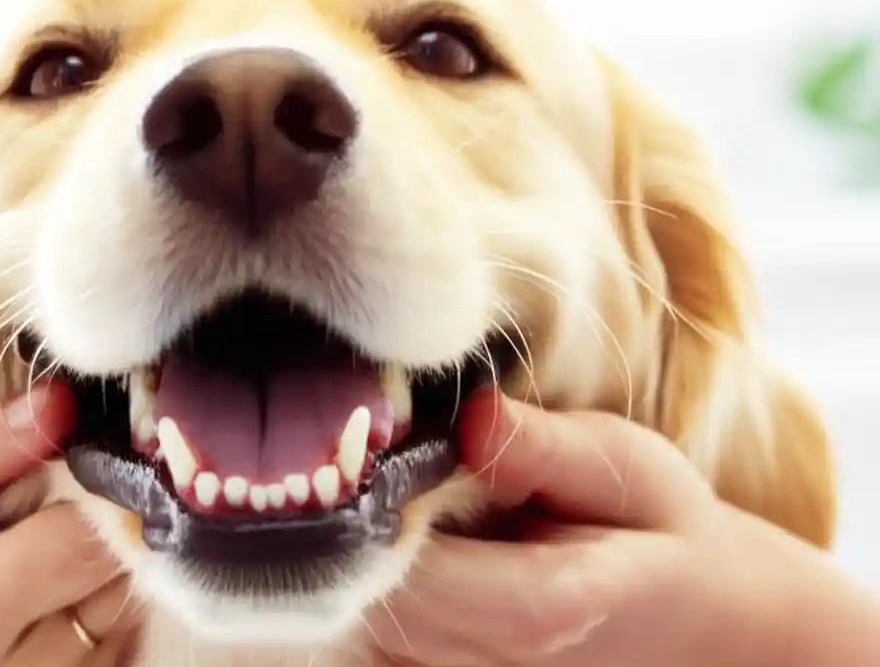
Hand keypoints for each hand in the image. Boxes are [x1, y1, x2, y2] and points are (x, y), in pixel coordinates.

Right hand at [0, 383, 140, 666]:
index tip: (74, 463)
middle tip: (49, 507)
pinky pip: (127, 638)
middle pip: (114, 575)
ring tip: (41, 551)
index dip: (93, 490)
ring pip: (129, 606)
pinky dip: (102, 604)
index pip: (79, 543)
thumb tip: (62, 403)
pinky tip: (55, 591)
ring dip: (102, 566)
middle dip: (100, 524)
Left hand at [366, 391, 879, 666]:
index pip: (404, 564)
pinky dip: (383, 592)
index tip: (379, 453)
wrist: (701, 619)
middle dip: (364, 529)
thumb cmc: (658, 532)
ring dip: (369, 562)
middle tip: (394, 471)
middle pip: (367, 598)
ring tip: (425, 516)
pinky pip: (377, 641)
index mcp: (539, 608)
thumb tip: (470, 419)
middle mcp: (495, 665)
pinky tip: (429, 556)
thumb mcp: (624, 465)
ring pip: (359, 625)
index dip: (374, 505)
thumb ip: (544, 448)